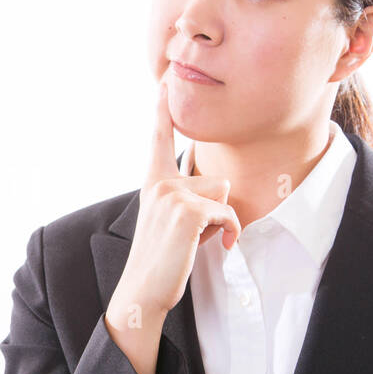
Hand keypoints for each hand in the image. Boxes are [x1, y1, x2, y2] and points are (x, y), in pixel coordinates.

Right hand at [115, 78, 240, 318]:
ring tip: (196, 242)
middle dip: (217, 210)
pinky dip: (229, 233)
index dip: (162, 111)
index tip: (164, 82)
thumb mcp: (171, 221)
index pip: (159, 140)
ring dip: (221, 223)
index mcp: (153, 183)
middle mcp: (160, 184)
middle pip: (218, 180)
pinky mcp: (188, 211)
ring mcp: (172, 196)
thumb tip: (223, 191)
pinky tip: (218, 247)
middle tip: (192, 237)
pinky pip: (228, 214)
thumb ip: (189, 199)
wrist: (143, 291)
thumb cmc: (163, 260)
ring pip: (224, 197)